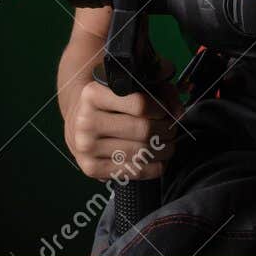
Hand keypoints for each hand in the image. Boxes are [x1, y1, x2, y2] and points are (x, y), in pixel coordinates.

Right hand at [65, 57, 182, 180]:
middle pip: (143, 130)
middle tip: (171, 130)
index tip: (165, 111)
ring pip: (140, 152)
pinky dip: (153, 168)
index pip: (139, 104)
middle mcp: (86, 121)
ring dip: (163, 150)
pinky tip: (158, 161)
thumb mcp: (129, 85)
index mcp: (93, 94)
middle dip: (165, 131)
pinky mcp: (90, 168)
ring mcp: (86, 146)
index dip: (161, 109)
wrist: (77, 121)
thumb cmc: (111, 102)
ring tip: (167, 145)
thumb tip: (179, 112)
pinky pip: (132, 171)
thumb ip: (160, 89)